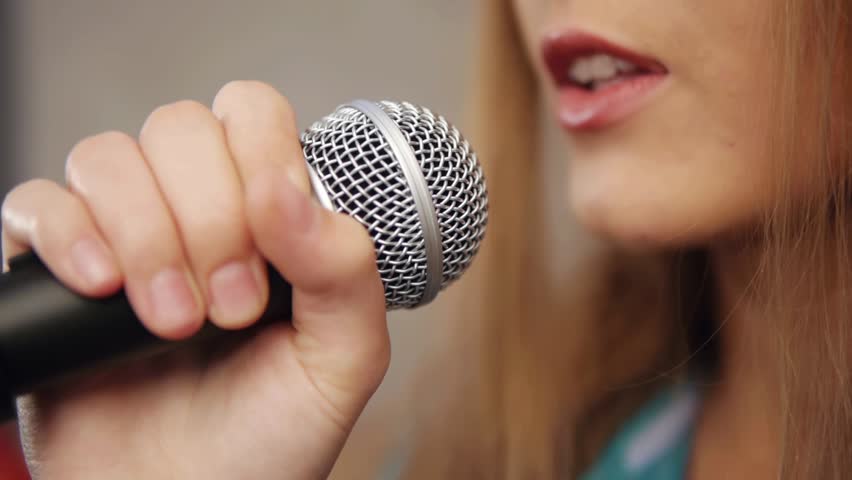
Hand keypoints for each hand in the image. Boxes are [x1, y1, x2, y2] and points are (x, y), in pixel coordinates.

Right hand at [1, 81, 389, 479]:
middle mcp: (192, 209)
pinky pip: (36, 203)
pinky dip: (69, 235)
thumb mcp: (342, 360)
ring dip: (146, 236)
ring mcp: (121, 235)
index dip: (261, 157)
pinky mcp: (54, 272)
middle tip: (230, 308)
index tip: (272, 246)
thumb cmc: (268, 435)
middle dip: (208, 217)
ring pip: (107, 156)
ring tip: (172, 323)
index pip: (252, 114)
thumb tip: (284, 187)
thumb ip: (343, 270)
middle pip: (179, 127)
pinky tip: (101, 290)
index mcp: (265, 215)